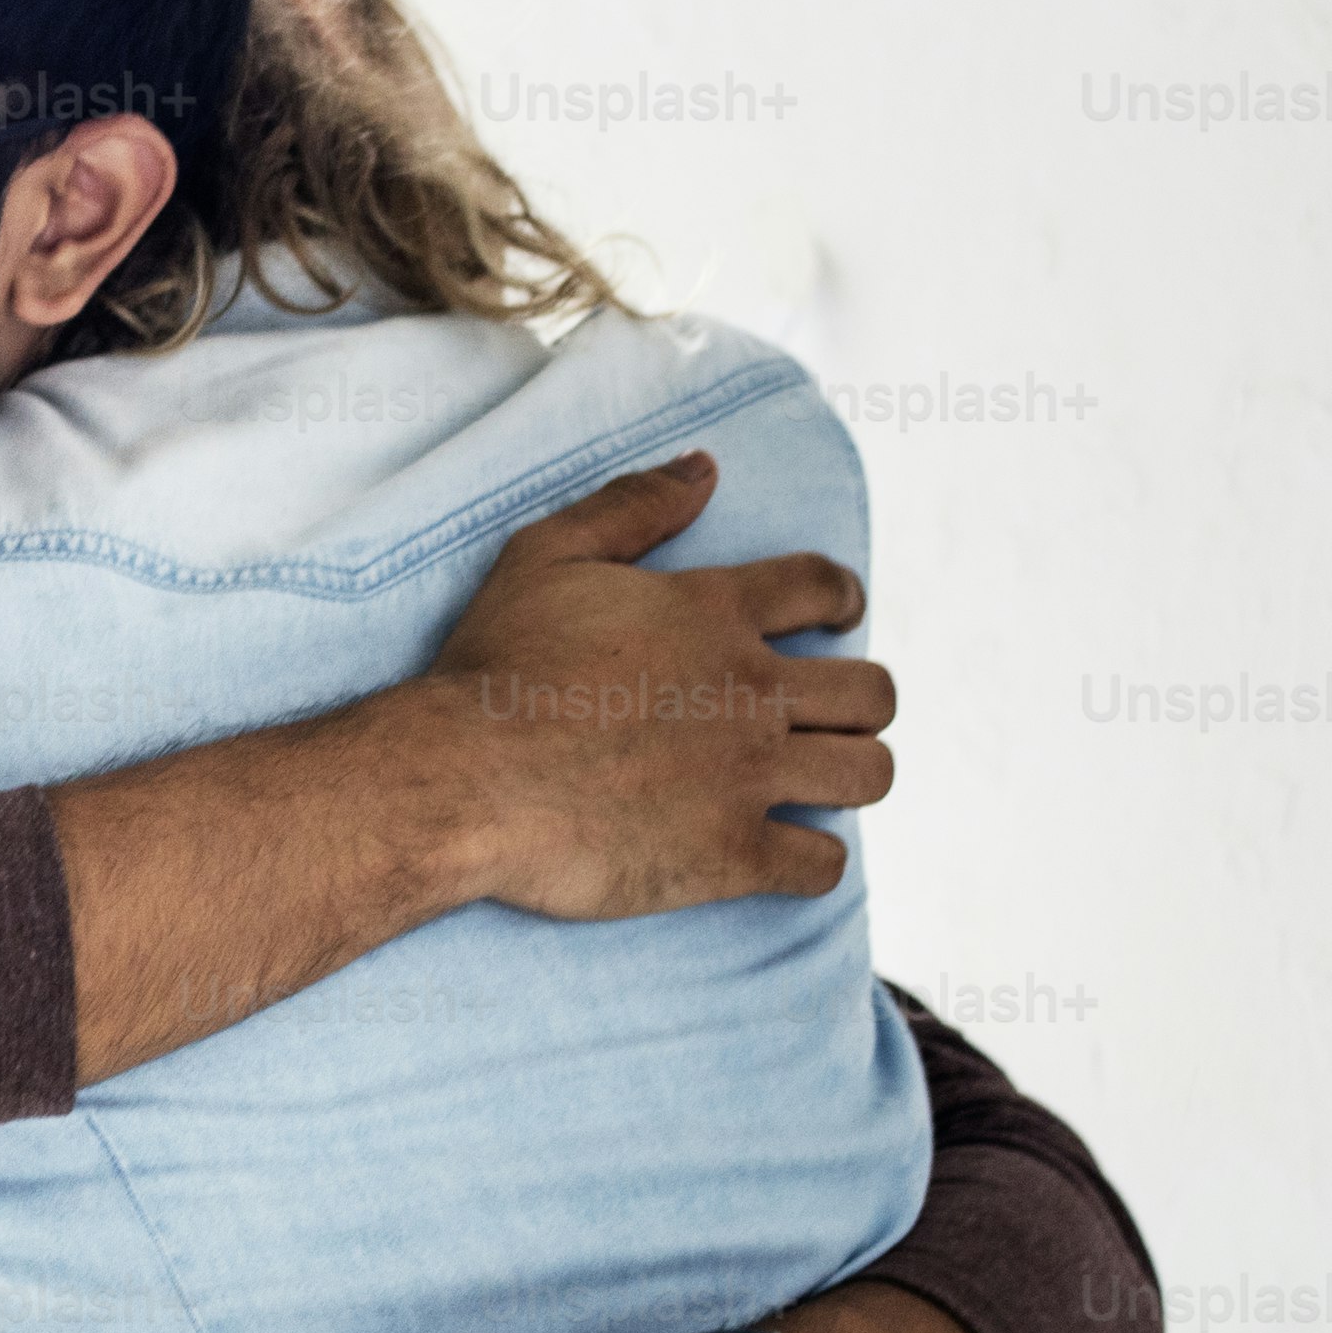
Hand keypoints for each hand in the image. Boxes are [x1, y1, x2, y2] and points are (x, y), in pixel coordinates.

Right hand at [397, 451, 899, 920]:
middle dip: (861, 703)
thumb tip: (705, 467)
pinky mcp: (728, 855)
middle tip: (829, 717)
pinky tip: (789, 855)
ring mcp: (746, 777)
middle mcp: (750, 691)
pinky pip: (820, 865)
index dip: (844, 601)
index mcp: (715, 613)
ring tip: (822, 783)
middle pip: (871, 692)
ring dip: (853, 774)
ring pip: (867, 774)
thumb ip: (632, 506)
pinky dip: (815, 862)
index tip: (842, 619)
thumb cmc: (492, 669)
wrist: (460, 778)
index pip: (823, 590)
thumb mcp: (545, 556)